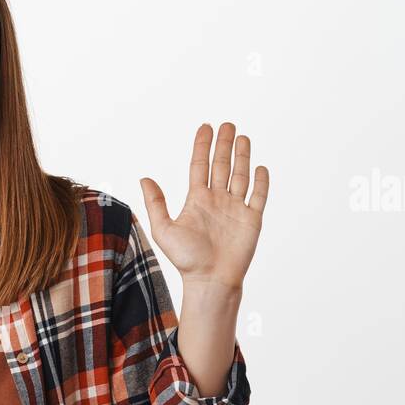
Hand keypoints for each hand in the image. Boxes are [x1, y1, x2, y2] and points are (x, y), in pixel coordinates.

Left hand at [139, 121, 268, 289]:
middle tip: (227, 124)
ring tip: (242, 137)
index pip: (200, 166)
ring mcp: (235, 209)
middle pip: (221, 165)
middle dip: (223, 144)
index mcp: (197, 200)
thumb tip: (144, 178)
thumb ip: (156, 203)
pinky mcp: (252, 220)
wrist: (210, 280)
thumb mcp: (164, 229)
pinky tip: (260, 167)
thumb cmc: (186, 259)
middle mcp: (217, 201)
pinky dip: (261, 181)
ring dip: (241, 156)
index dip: (202, 146)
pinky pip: (258, 196)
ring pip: (240, 176)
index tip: (205, 126)